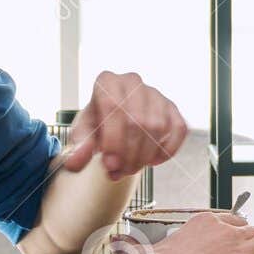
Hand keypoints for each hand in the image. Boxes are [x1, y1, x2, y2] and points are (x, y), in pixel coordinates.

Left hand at [59, 71, 186, 180]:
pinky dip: (167, 151)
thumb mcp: (82, 137)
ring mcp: (155, 93)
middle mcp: (132, 81)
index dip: (113, 141)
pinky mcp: (172, 107)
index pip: (114, 107)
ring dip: (145, 156)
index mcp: (107, 81)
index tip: (109, 165)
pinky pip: (178, 130)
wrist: (114, 125)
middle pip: (137, 121)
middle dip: (129, 154)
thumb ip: (77, 149)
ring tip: (130, 169)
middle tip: (118, 172)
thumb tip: (75, 163)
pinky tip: (152, 161)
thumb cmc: (96, 127)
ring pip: (158, 128)